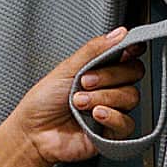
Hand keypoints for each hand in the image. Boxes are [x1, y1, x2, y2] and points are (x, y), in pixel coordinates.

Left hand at [10, 27, 145, 164]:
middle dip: (109, 75)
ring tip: (78, 102)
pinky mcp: (112, 133)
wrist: (32, 133)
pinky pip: (127, 122)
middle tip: (84, 82)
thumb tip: (119, 33)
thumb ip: (94, 50)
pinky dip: (112, 116)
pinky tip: (95, 116)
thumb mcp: (66, 69)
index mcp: (100, 71)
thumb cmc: (43, 102)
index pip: (128, 56)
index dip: (130, 50)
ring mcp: (112, 110)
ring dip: (103, 97)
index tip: (127, 49)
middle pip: (133, 73)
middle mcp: (109, 89)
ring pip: (130, 96)